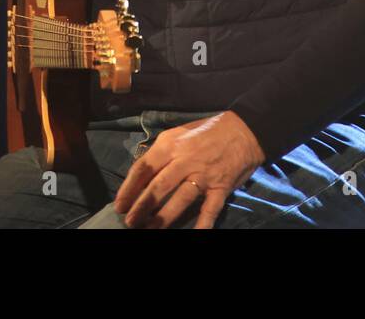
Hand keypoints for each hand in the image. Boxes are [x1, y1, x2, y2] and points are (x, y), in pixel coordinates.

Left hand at [114, 111, 265, 228]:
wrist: (245, 129)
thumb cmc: (207, 131)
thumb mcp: (179, 133)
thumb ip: (162, 152)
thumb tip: (142, 175)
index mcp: (171, 144)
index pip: (144, 167)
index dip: (129, 188)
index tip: (119, 204)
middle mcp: (186, 159)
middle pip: (158, 186)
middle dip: (142, 206)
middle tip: (130, 222)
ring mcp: (204, 174)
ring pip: (180, 199)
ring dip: (163, 218)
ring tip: (150, 229)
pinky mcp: (221, 186)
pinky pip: (210, 209)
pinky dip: (202, 225)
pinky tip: (195, 235)